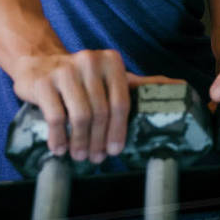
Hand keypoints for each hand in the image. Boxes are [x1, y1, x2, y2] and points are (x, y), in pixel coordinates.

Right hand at [12, 50, 177, 162]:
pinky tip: (60, 148)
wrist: (39, 63)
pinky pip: (55, 116)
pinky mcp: (44, 82)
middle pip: (101, 112)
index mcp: (112, 61)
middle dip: (99, 140)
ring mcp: (65, 70)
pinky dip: (59, 137)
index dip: (120, 130)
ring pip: (80, 116)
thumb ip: (140, 84)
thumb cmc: (82, 76)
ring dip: (80, 142)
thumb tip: (180, 86)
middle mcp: (90, 61)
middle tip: (96, 158)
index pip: (121, 102)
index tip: (116, 150)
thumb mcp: (110, 76)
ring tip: (79, 155)